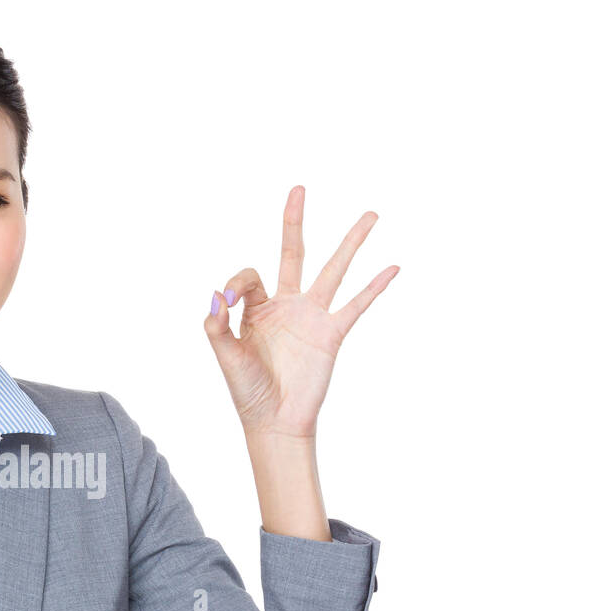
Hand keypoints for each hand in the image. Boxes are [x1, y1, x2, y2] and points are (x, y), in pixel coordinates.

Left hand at [204, 185, 398, 438]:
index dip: (236, 283)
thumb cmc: (247, 391)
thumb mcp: (225, 356)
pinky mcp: (332, 334)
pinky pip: (357, 305)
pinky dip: (375, 286)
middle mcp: (285, 305)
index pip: (248, 276)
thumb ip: (216, 326)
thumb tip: (216, 295)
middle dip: (294, 221)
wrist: (274, 421)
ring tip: (371, 214)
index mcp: (255, 309)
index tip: (228, 302)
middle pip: (293, 252)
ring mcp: (311, 317)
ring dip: (351, 242)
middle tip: (299, 188)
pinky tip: (393, 266)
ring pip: (334, 270)